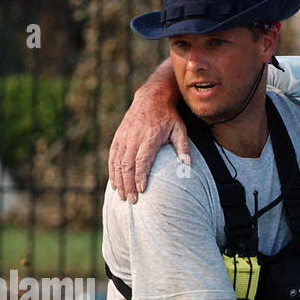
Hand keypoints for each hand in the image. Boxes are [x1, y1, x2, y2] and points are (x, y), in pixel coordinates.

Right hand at [108, 63, 188, 202]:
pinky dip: (112, 171)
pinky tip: (115, 183)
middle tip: (132, 200)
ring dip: (119, 180)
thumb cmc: (169, 117)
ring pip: (117, 162)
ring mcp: (124, 137)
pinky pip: (112, 156)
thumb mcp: (180, 129)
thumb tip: (187, 164)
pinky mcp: (118, 137)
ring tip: (122, 196)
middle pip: (127, 164)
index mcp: (150, 137)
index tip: (142, 191)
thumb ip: (183, 147)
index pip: (142, 160)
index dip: (140, 176)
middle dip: (128, 184)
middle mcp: (134, 137)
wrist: (151, 98)